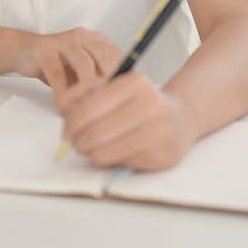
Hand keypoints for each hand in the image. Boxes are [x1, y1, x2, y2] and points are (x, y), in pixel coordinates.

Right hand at [16, 27, 123, 106]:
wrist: (24, 52)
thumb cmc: (58, 65)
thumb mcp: (82, 73)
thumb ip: (98, 81)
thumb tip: (118, 103)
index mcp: (97, 40)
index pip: (117, 58)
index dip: (122, 80)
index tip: (124, 102)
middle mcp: (84, 36)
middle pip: (104, 59)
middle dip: (108, 86)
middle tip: (109, 110)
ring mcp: (64, 40)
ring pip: (84, 64)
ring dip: (87, 90)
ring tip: (88, 111)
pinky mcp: (45, 48)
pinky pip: (58, 73)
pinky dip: (63, 92)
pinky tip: (64, 107)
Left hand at [57, 71, 197, 171]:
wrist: (183, 116)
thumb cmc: (141, 101)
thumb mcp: (115, 87)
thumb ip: (85, 93)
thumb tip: (64, 113)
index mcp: (134, 83)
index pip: (89, 108)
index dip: (71, 124)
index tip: (66, 132)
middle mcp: (149, 105)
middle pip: (94, 133)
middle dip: (78, 142)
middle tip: (76, 144)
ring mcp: (158, 132)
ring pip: (104, 152)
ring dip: (91, 154)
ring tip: (92, 149)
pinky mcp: (162, 156)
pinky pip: (121, 165)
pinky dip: (111, 160)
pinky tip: (115, 152)